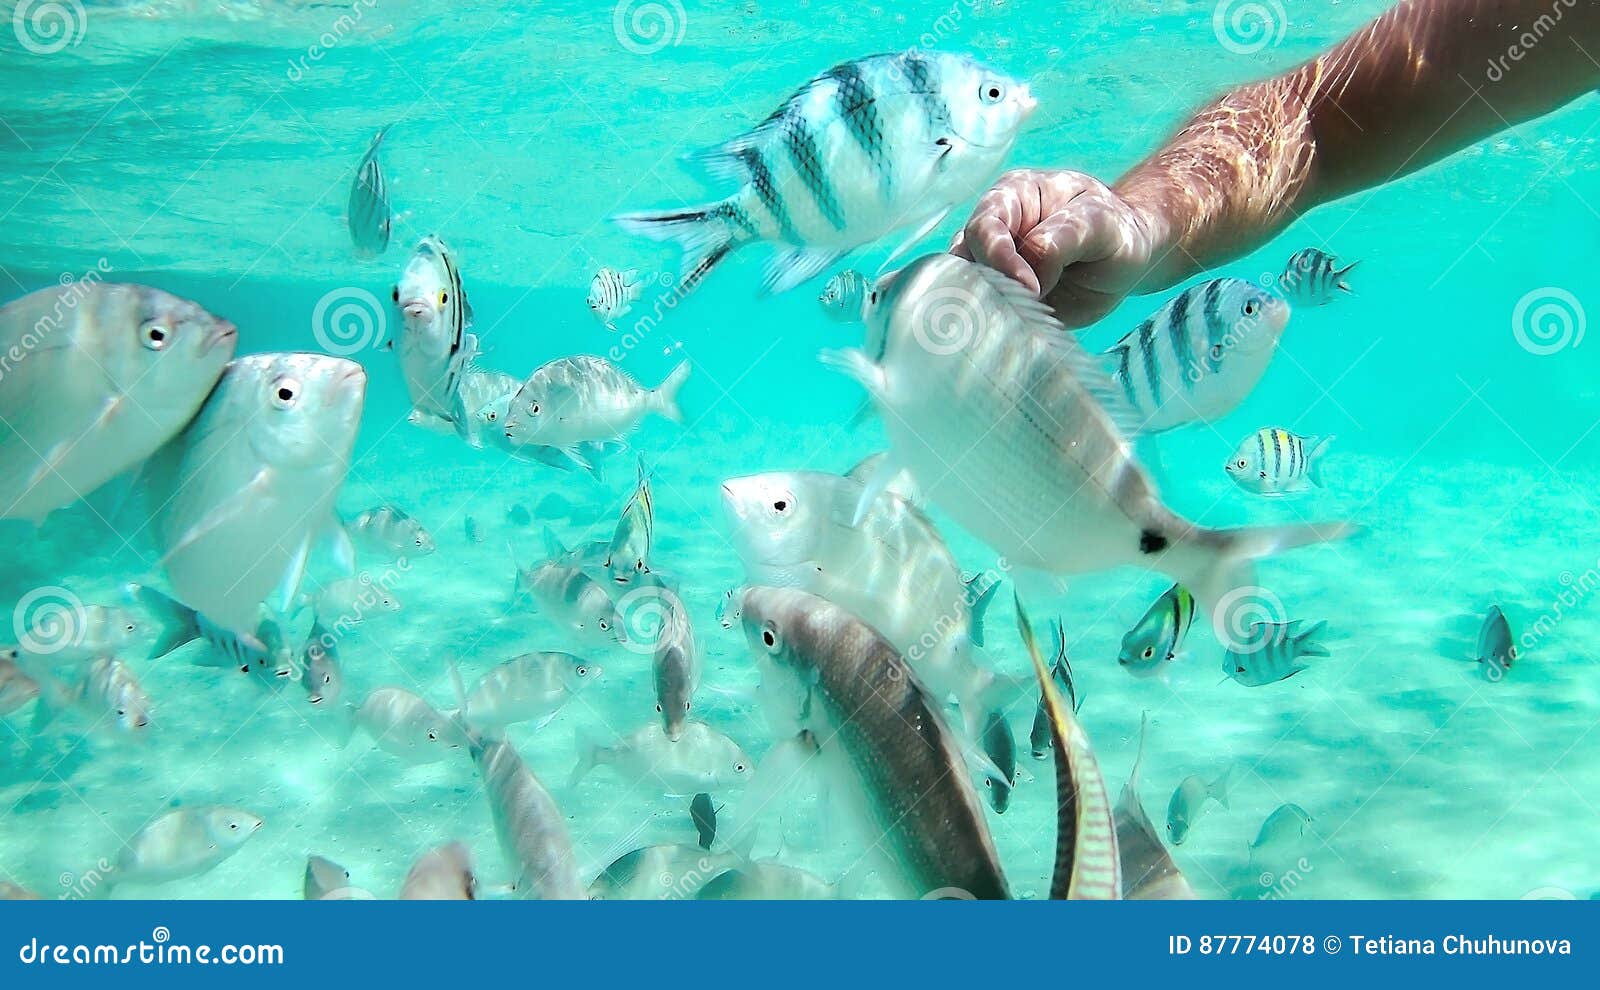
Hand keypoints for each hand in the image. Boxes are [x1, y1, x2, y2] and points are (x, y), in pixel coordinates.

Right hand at [950, 169, 1161, 328]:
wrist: (1128, 256)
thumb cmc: (1112, 228)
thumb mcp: (1097, 223)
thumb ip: (1059, 239)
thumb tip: (1025, 279)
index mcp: (1011, 198)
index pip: (985, 228)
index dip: (999, 258)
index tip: (1032, 288)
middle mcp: (994, 232)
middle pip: (967, 261)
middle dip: (991, 287)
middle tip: (1027, 307)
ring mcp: (994, 268)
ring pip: (968, 290)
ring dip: (988, 310)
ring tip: (1018, 322)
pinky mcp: (1003, 300)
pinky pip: (987, 316)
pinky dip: (997, 327)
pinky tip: (1016, 333)